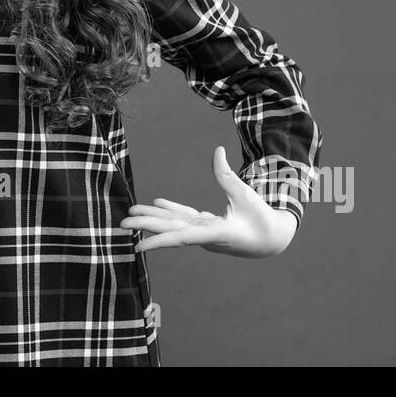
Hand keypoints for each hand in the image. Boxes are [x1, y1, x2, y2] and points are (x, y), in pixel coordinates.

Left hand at [119, 146, 296, 257]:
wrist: (273, 240)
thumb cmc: (262, 219)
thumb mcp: (246, 196)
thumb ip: (229, 175)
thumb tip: (217, 150)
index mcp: (218, 234)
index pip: (185, 238)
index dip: (161, 241)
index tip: (140, 246)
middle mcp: (206, 237)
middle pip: (172, 231)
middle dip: (147, 227)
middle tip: (122, 224)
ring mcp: (205, 234)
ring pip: (175, 226)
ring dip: (153, 220)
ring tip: (130, 216)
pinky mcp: (207, 229)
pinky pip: (184, 221)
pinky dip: (171, 213)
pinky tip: (157, 205)